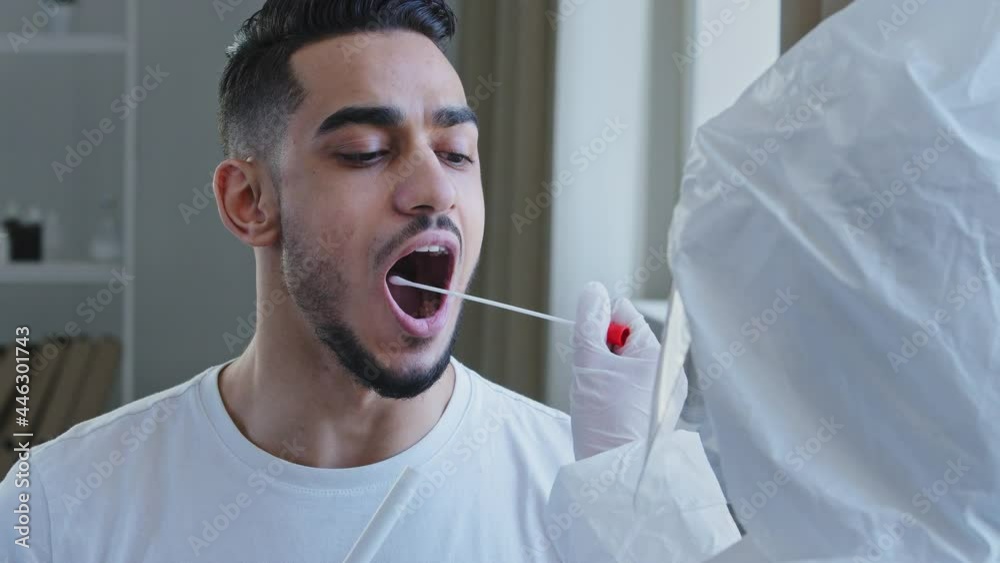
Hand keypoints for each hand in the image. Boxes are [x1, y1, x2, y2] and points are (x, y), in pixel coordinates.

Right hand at [570, 282, 660, 459]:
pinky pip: (630, 387)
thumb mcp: (589, 363)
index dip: (599, 327)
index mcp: (659, 352)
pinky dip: (614, 393)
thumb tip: (593, 291)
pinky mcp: (658, 409)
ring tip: (601, 400)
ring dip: (606, 375)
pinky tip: (608, 412)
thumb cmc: (607, 422)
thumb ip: (589, 322)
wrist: (617, 472)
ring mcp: (666, 391)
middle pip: (624, 339)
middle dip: (601, 353)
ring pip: (625, 365)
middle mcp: (669, 368)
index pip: (624, 313)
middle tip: (595, 380)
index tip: (591, 352)